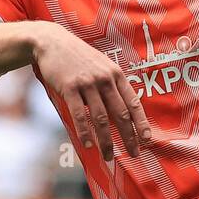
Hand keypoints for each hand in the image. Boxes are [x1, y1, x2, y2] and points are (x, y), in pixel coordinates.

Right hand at [28, 21, 149, 160]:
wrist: (52, 42)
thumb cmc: (78, 56)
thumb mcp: (101, 65)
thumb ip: (112, 85)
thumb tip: (122, 111)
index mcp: (116, 74)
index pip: (133, 102)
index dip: (141, 123)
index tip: (147, 140)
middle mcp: (105, 79)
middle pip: (120, 114)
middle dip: (128, 137)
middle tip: (134, 154)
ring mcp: (87, 83)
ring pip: (101, 118)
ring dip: (106, 141)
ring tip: (108, 156)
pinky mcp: (69, 88)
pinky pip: (79, 115)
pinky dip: (85, 132)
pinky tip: (88, 145)